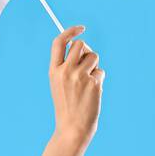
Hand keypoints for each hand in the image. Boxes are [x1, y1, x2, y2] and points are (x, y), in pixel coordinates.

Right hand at [48, 25, 104, 146]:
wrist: (72, 128)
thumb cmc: (67, 105)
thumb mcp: (60, 84)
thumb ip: (68, 65)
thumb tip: (84, 47)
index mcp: (53, 71)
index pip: (59, 42)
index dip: (70, 31)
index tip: (81, 28)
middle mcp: (65, 71)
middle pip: (80, 45)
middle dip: (86, 51)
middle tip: (86, 64)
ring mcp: (79, 76)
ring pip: (93, 56)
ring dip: (94, 66)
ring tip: (88, 82)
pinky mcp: (93, 83)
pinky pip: (100, 72)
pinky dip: (98, 80)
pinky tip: (92, 93)